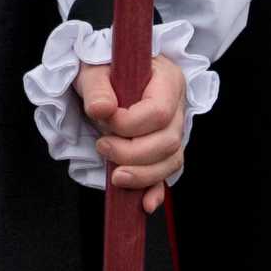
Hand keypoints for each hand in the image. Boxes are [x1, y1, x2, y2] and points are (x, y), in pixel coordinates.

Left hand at [78, 54, 188, 215]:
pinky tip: (144, 204)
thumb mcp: (94, 68)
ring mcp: (173, 130)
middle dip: (133, 153)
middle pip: (167, 141)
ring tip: (114, 175)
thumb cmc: (103, 66)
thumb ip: (97, 88)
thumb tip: (101, 110)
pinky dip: (155, 190)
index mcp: (167, 79)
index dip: (130, 124)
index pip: (158, 112)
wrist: (105, 72)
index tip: (104, 120)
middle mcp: (177, 106)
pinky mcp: (162, 150)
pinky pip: (166, 175)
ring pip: (171, 161)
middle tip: (101, 146)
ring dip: (142, 174)